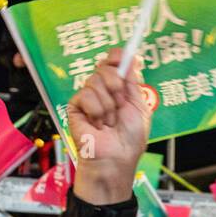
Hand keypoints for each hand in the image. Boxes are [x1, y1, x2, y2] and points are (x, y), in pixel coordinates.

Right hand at [69, 49, 150, 204]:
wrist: (116, 159)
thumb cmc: (129, 140)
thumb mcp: (140, 106)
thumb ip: (134, 81)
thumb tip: (132, 58)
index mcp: (119, 89)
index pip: (114, 61)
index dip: (118, 57)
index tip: (123, 59)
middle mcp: (103, 91)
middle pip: (105, 66)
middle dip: (116, 84)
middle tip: (120, 103)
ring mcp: (89, 98)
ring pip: (95, 80)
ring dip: (108, 104)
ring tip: (109, 121)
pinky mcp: (75, 106)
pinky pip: (85, 94)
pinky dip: (96, 110)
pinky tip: (97, 124)